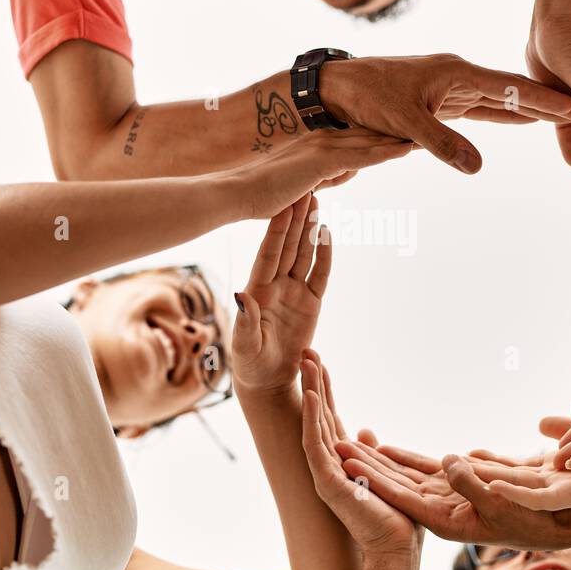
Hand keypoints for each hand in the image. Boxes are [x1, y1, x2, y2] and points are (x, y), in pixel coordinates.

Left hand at [231, 194, 329, 395]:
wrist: (267, 379)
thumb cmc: (250, 363)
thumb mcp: (244, 345)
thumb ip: (245, 321)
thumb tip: (242, 295)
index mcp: (257, 290)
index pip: (269, 254)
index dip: (276, 230)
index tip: (283, 206)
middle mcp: (275, 284)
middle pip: (288, 246)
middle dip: (294, 218)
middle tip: (303, 190)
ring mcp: (294, 291)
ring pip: (304, 254)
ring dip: (309, 229)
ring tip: (315, 202)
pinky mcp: (311, 303)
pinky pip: (320, 275)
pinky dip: (325, 255)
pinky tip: (328, 233)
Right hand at [235, 128, 413, 219]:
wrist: (237, 194)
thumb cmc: (259, 196)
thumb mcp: (296, 187)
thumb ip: (314, 183)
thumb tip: (326, 185)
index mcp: (316, 146)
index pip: (356, 139)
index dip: (381, 136)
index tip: (405, 131)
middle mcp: (321, 142)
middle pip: (368, 135)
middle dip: (397, 131)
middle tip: (425, 124)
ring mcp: (322, 149)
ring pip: (369, 142)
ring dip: (399, 138)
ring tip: (426, 133)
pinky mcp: (321, 162)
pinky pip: (362, 156)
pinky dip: (385, 151)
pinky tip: (406, 148)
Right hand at [299, 353, 420, 556]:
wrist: (397, 548)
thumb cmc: (396, 518)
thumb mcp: (387, 473)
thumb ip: (373, 452)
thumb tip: (365, 430)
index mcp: (344, 461)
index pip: (329, 417)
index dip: (323, 389)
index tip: (318, 362)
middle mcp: (330, 463)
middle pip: (318, 414)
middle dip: (313, 382)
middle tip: (306, 350)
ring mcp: (326, 472)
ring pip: (313, 423)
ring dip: (310, 391)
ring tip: (306, 362)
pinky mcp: (327, 482)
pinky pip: (315, 444)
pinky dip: (312, 419)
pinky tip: (311, 396)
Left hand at [320, 54, 570, 173]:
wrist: (337, 87)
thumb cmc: (366, 98)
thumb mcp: (403, 123)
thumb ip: (441, 143)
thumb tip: (477, 167)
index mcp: (456, 74)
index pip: (511, 89)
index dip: (545, 100)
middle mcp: (458, 77)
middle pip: (513, 91)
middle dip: (548, 102)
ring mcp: (450, 88)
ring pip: (499, 100)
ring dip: (530, 108)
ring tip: (564, 114)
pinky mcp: (439, 101)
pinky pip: (480, 108)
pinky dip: (503, 114)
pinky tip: (520, 119)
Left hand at [332, 441, 570, 549]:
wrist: (565, 519)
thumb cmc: (539, 516)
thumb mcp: (508, 499)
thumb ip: (476, 481)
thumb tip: (448, 460)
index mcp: (448, 520)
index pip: (401, 496)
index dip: (373, 478)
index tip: (346, 461)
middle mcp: (443, 510)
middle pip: (395, 485)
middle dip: (365, 465)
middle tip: (334, 443)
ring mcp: (451, 499)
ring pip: (405, 476)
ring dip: (377, 459)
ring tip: (348, 441)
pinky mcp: (461, 486)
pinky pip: (424, 470)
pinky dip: (403, 457)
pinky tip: (383, 446)